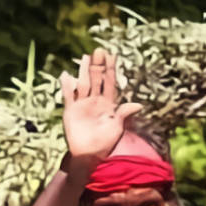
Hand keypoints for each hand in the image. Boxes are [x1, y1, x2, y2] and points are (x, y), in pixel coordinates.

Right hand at [59, 48, 141, 165]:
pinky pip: (68, 96)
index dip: (110, 69)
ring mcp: (82, 104)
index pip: (109, 83)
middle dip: (98, 65)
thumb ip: (124, 114)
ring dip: (84, 71)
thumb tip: (138, 105)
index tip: (112, 55)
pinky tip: (66, 75)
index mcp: (107, 104)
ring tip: (86, 57)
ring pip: (83, 83)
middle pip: (96, 79)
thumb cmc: (105, 143)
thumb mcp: (117, 128)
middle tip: (100, 50)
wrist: (88, 155)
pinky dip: (67, 86)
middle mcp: (94, 101)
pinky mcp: (70, 111)